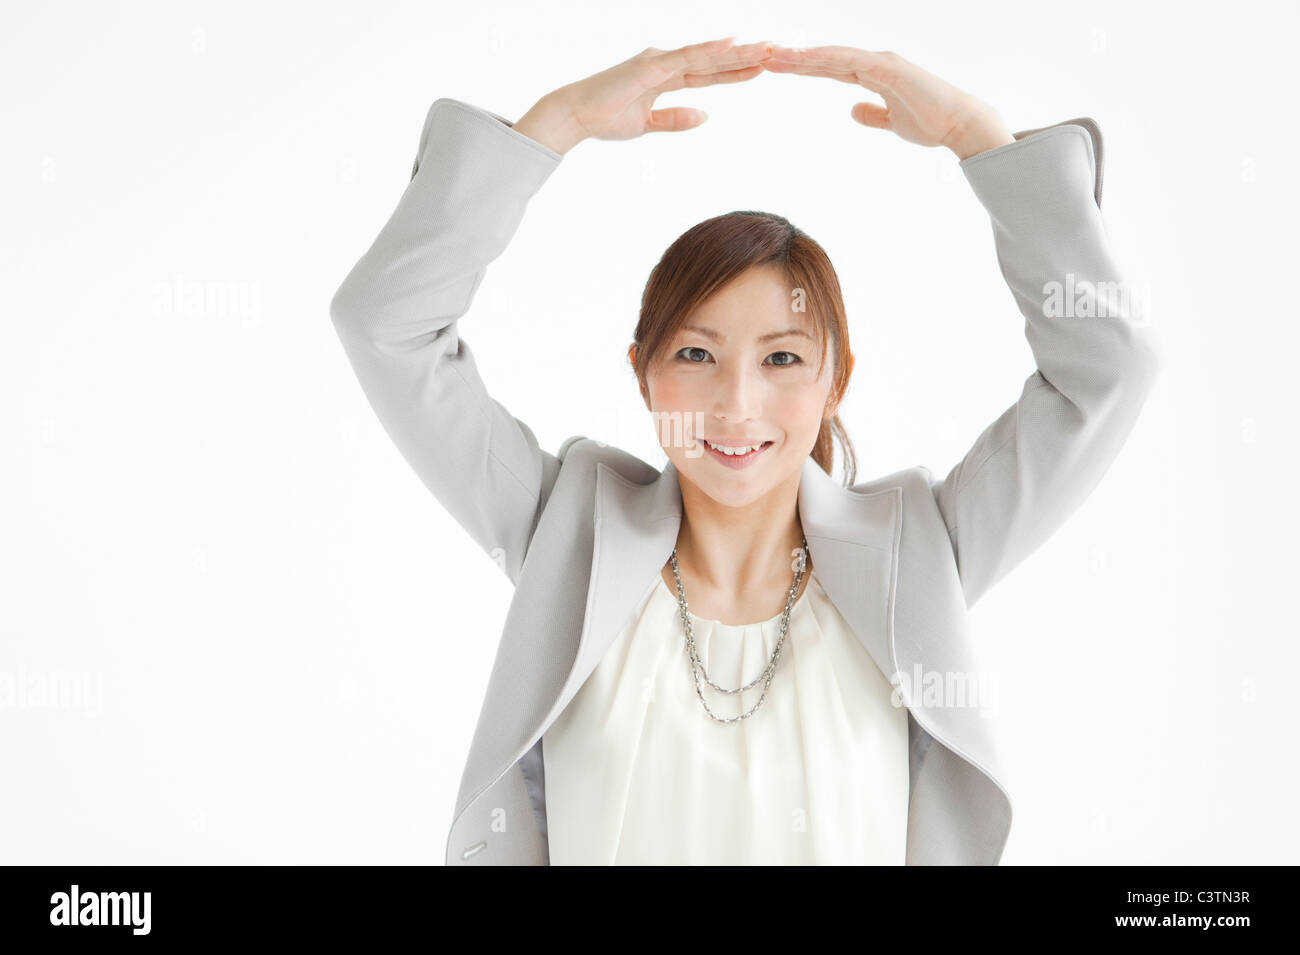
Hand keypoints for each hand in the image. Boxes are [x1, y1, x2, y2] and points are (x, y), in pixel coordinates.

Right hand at [515, 37, 773, 153]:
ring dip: (736, 52)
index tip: (759, 70)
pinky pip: (687, 58)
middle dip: (743, 57)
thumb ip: (675, 119)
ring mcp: (659, 62)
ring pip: (705, 55)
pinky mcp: (651, 67)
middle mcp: (664, 64)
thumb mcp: (647, 124)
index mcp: (664, 78)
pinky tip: (731, 45)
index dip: (733, 71)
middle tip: (774, 52)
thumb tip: (705, 117)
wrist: (576, 115)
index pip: (707, 74)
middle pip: (712, 60)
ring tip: (764, 49)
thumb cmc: (605, 118)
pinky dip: (710, 51)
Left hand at [761, 45, 1014, 158]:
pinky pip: (852, 62)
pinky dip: (828, 58)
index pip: (829, 68)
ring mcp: (882, 62)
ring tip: (774, 56)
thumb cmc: (930, 122)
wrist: (959, 125)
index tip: (775, 68)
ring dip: (803, 56)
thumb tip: (853, 111)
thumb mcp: (892, 121)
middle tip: (761, 56)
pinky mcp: (889, 68)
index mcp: (872, 74)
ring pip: (834, 55)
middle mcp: (874, 62)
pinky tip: (806, 59)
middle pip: (825, 57)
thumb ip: (873, 114)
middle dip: (794, 57)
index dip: (802, 66)